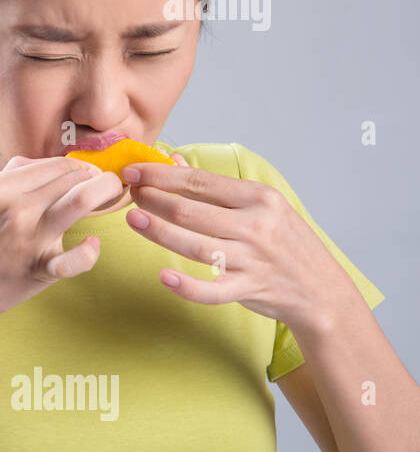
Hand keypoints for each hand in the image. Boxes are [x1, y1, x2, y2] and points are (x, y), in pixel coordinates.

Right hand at [0, 154, 123, 343]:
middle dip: (96, 175)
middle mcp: (15, 207)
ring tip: (113, 193)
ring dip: (104, 192)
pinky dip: (90, 252)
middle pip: (71, 176)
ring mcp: (29, 238)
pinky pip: (75, 260)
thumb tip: (40, 163)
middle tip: (107, 182)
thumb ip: (8, 178)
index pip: (53, 164)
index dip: (79, 165)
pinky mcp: (38, 269)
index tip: (88, 172)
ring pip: (80, 201)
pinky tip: (92, 245)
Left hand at [122, 153, 349, 326]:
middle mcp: (256, 226)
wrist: (321, 289)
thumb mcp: (260, 206)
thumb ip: (214, 187)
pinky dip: (186, 285)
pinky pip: (211, 290)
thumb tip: (171, 161)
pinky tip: (163, 276)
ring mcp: (252, 260)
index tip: (133, 171)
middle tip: (129, 195)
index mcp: (259, 198)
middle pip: (191, 212)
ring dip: (158, 232)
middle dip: (153, 200)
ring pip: (194, 246)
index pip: (199, 182)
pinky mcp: (249, 289)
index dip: (160, 176)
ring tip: (132, 220)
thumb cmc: (284, 241)